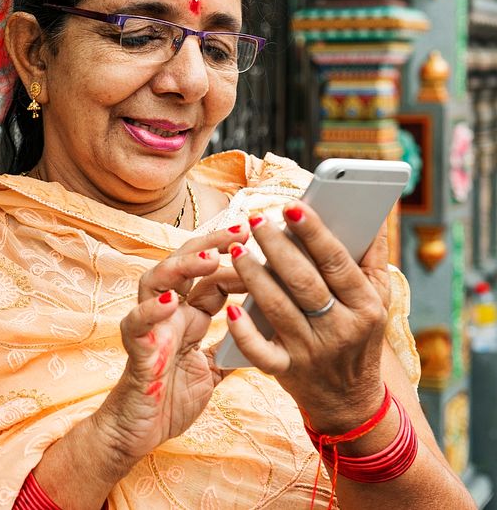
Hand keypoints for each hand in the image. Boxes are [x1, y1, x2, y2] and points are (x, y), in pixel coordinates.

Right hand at [93, 225, 248, 464]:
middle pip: (183, 265)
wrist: (139, 433)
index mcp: (188, 317)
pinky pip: (137, 323)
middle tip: (241, 230)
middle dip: (210, 244)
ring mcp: (149, 327)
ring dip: (182, 267)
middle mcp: (167, 314)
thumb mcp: (212, 372)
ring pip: (156, 280)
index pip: (211, 277)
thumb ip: (231, 349)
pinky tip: (170, 302)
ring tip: (208, 259)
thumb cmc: (170, 400)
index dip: (234, 260)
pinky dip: (151, 310)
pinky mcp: (136, 349)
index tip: (263, 246)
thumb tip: (264, 336)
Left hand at [224, 202, 389, 432]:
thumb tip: (376, 210)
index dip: (314, 234)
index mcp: (365, 305)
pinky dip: (245, 333)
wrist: (351, 400)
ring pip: (278, 308)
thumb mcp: (377, 299)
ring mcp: (311, 351)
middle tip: (255, 221)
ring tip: (236, 249)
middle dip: (278, 248)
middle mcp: (340, 328)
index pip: (337, 262)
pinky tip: (231, 310)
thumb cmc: (359, 333)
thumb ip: (373, 256)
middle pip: (304, 282)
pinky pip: (261, 352)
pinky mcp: (287, 371)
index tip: (291, 206)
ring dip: (253, 277)